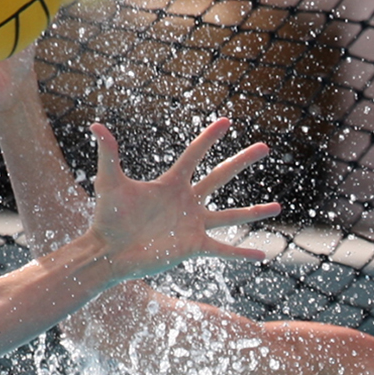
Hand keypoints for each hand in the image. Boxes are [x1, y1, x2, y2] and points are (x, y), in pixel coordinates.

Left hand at [84, 118, 280, 279]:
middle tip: (264, 147)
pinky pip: (222, 248)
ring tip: (277, 207)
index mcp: (170, 184)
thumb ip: (108, 153)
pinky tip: (262, 253)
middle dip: (242, 161)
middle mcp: (186, 202)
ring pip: (230, 216)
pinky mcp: (192, 246)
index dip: (209, 138)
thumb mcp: (109, 182)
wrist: (108, 252)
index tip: (226, 121)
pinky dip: (241, 253)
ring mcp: (192, 224)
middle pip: (220, 177)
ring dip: (254, 212)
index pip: (194, 155)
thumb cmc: (107, 218)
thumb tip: (95, 126)